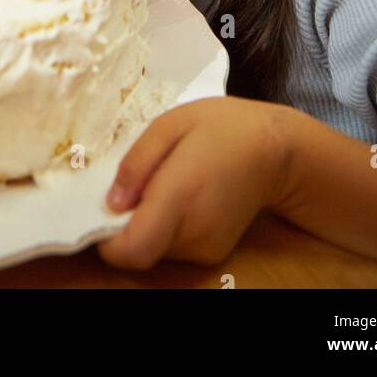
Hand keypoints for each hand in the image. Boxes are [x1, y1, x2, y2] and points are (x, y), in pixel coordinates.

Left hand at [97, 96, 291, 269]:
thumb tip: (111, 204)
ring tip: (163, 182)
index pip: (133, 249)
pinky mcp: (213, 252)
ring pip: (155, 249)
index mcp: (180, 196)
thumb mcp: (170, 124)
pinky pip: (173, 247)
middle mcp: (193, 232)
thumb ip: (137, 163)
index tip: (101, 212)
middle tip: (135, 184)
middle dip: (125, 223)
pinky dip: (165, 227)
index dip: (106, 241)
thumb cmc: (221, 127)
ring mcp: (206, 248)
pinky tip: (180, 195)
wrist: (276, 150)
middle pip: (140, 248)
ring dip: (146, 223)